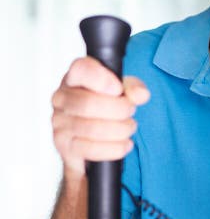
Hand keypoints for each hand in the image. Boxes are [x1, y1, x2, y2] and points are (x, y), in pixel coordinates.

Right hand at [51, 57, 149, 178]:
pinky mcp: (64, 145)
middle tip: (130, 111)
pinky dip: (115, 148)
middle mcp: (62, 98)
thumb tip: (139, 94)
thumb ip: (134, 88)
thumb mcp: (124, 92)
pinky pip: (91, 149)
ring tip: (129, 127)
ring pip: (91, 128)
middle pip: (88, 103)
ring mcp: (60, 123)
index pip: (80, 69)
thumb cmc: (106, 108)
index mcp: (75, 78)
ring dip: (120, 130)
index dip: (101, 78)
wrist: (93, 138)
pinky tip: (125, 143)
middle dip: (119, 110)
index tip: (118, 89)